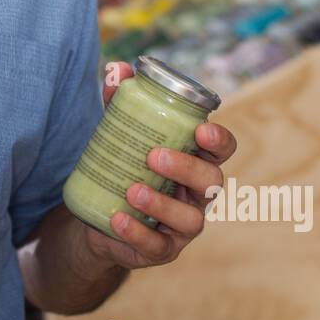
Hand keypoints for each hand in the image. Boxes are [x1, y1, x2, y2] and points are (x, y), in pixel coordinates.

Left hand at [81, 60, 236, 270]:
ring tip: (132, 190)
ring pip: (191, 220)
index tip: (201, 130)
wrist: (97, 216)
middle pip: (211, 182)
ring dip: (163, 204)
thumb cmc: (123, 166)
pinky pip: (157, 246)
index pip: (222, 149)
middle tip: (154, 156)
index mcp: (195, 160)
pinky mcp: (162, 250)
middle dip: (188, 168)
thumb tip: (116, 69)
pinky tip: (118, 218)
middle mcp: (197, 194)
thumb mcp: (121, 134)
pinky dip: (138, 232)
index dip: (219, 140)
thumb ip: (121, 103)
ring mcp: (182, 226)